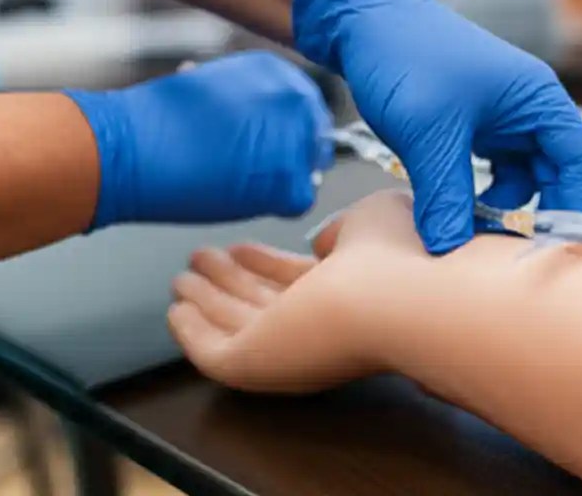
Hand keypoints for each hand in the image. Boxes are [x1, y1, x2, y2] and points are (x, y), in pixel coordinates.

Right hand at [65, 51, 329, 227]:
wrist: (130, 145)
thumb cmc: (155, 121)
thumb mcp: (210, 90)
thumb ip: (246, 104)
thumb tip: (260, 125)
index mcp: (274, 70)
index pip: (304, 109)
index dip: (286, 134)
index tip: (267, 148)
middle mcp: (294, 96)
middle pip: (314, 139)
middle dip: (289, 157)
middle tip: (253, 171)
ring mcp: (297, 135)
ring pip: (307, 171)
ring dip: (280, 180)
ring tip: (235, 180)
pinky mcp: (288, 176)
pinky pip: (299, 199)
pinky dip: (275, 204)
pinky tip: (242, 196)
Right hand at [168, 190, 424, 391]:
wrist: (403, 298)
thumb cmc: (405, 252)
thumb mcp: (377, 216)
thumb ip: (344, 228)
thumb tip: (319, 242)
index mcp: (351, 293)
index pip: (301, 283)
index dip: (268, 264)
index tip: (242, 249)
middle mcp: (319, 325)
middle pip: (263, 305)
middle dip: (230, 282)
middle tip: (198, 260)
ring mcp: (287, 348)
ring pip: (237, 325)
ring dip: (207, 300)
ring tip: (181, 277)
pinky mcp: (256, 365)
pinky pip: (215, 355)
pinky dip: (192, 336)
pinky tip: (176, 312)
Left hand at [293, 0, 581, 252]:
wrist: (358, 19)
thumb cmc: (403, 53)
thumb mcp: (427, 131)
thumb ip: (446, 194)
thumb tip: (452, 251)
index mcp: (538, 99)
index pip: (580, 162)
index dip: (578, 207)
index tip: (563, 252)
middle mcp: (528, 111)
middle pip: (557, 177)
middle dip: (540, 218)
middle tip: (517, 260)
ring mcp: (500, 121)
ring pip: (521, 182)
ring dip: (503, 212)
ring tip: (474, 238)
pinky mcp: (471, 131)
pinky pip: (490, 176)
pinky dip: (477, 201)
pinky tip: (452, 214)